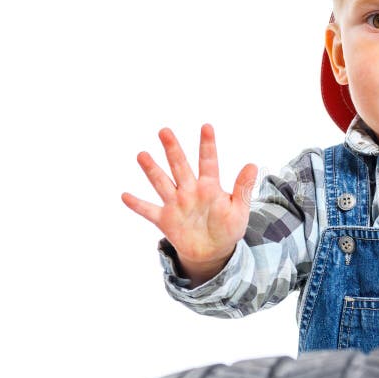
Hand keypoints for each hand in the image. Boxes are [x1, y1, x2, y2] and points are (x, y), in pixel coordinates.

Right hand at [122, 124, 257, 282]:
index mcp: (210, 187)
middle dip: (173, 149)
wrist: (213, 251)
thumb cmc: (228, 227)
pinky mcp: (165, 220)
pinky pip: (148, 210)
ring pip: (162, 183)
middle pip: (180, 166)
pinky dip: (137, 204)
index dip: (208, 145)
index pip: (208, 162)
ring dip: (152, 170)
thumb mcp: (240, 209)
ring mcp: (176, 204)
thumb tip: (253, 165)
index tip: (206, 127)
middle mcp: (190, 191)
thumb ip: (243, 188)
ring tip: (142, 155)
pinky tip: (125, 195)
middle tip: (165, 131)